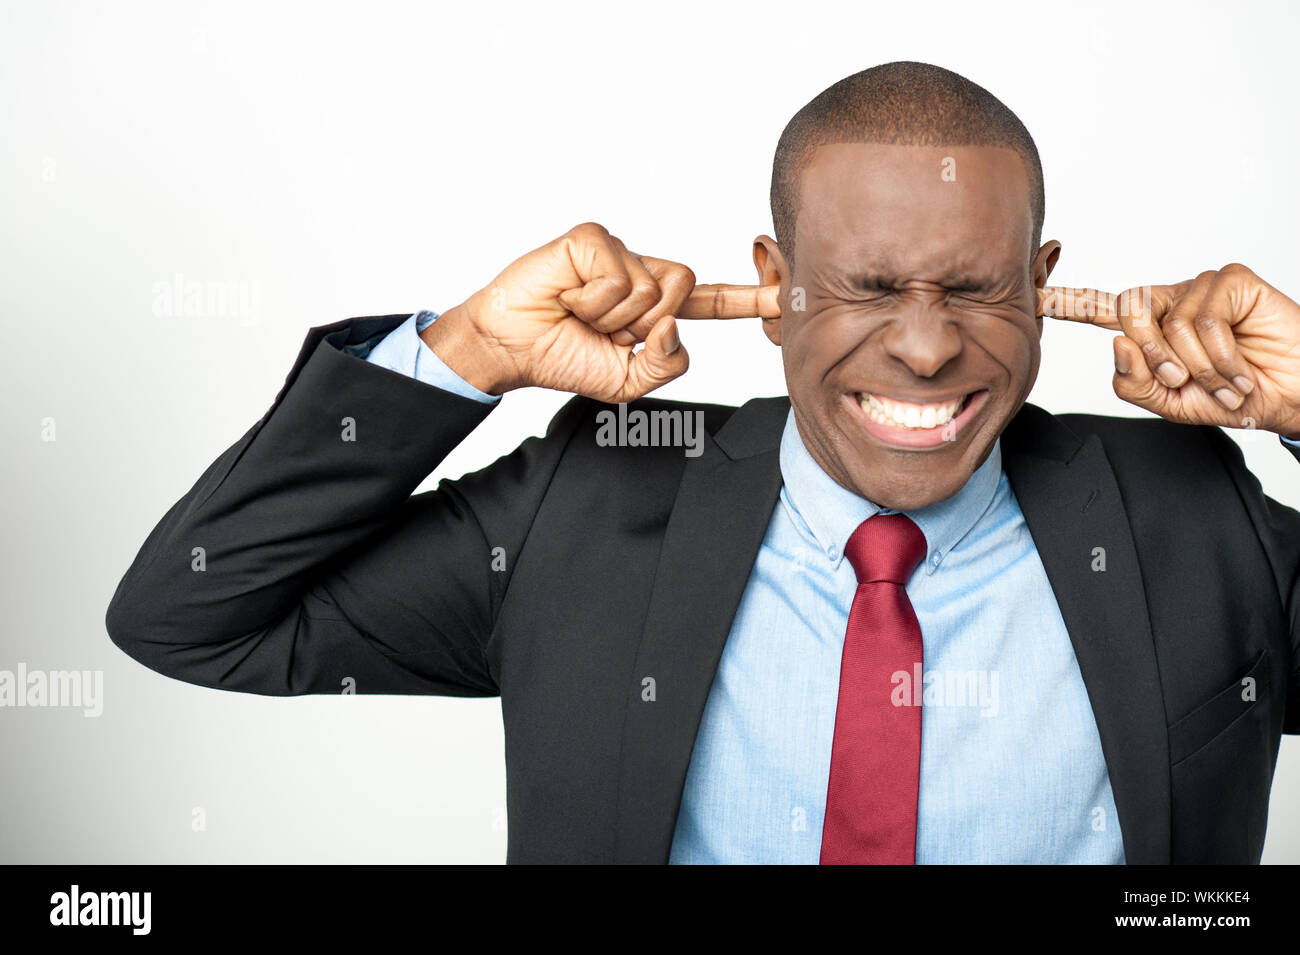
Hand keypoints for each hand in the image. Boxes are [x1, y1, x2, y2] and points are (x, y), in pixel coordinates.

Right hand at [423, 221, 777, 401]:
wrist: (511, 348)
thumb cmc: (564, 358)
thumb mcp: (626, 383)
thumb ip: (665, 366)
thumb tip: (675, 328)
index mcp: (655, 307)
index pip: (711, 302)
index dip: (750, 299)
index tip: (787, 294)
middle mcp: (643, 272)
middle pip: (684, 292)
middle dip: (644, 325)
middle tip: (601, 330)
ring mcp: (619, 253)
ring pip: (653, 286)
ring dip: (614, 316)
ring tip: (580, 313)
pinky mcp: (592, 239)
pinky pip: (620, 275)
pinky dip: (593, 299)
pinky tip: (568, 296)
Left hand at [1039, 264, 1299, 437]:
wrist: (1288, 399)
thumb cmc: (1230, 398)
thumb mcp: (1170, 403)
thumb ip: (1134, 383)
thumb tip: (1116, 342)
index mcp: (1148, 328)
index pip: (1099, 310)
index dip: (1066, 302)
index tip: (1033, 295)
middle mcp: (1170, 301)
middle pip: (1129, 314)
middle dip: (1155, 358)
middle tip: (1185, 381)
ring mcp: (1200, 287)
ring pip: (1169, 323)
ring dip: (1197, 367)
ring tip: (1223, 381)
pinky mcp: (1232, 280)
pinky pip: (1204, 320)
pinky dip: (1221, 356)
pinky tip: (1239, 369)